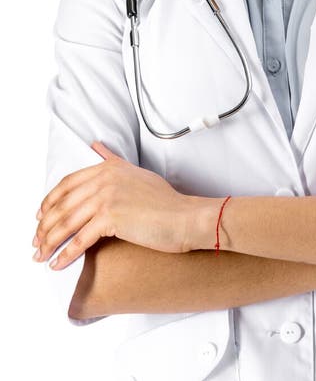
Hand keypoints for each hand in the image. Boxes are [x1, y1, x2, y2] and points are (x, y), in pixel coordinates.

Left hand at [32, 141, 209, 269]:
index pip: (67, 184)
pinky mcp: (111, 218)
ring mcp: (107, 196)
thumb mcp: (136, 173)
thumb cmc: (165, 201)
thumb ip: (113, 160)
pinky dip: (65, 254)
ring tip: (41, 256)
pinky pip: (80, 239)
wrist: (184, 217)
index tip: (40, 217)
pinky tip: (57, 264)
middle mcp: (105, 178)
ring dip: (49, 242)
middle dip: (44, 226)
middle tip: (36, 243)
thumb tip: (97, 147)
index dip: (49, 202)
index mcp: (109, 167)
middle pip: (62, 204)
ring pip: (67, 223)